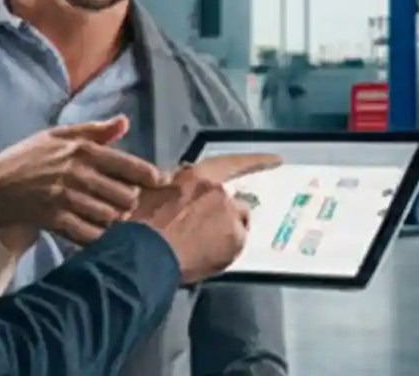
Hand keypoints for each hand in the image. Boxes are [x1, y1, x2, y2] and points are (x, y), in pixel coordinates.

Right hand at [0, 115, 164, 244]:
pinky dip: (98, 236)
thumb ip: (95, 130)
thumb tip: (124, 122)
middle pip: (125, 195)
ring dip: (115, 220)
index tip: (161, 182)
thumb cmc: (29, 157)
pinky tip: (97, 232)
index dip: (150, 177)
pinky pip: (89, 234)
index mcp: (83, 150)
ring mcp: (66, 198)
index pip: (129, 165)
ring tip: (112, 217)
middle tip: (126, 203)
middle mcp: (78, 173)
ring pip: (110, 216)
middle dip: (130, 202)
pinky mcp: (54, 219)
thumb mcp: (60, 135)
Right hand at [131, 153, 281, 283]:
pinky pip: (236, 243)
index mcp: (197, 177)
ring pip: (235, 225)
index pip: (233, 164)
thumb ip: (176, 186)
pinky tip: (204, 258)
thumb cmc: (141, 226)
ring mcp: (230, 215)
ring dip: (224, 233)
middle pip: (233, 203)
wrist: (144, 256)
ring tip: (198, 248)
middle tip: (199, 233)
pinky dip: (225, 251)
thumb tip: (182, 181)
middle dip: (221, 216)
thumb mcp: (153, 194)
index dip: (256, 161)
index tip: (277, 159)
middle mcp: (219, 192)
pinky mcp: (235, 238)